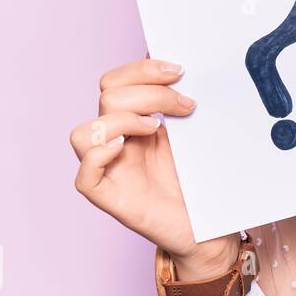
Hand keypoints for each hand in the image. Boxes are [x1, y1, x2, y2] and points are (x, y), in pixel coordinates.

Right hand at [69, 57, 237, 272]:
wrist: (211, 228)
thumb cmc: (202, 182)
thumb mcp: (195, 134)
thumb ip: (182, 104)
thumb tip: (185, 68)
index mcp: (134, 121)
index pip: (116, 81)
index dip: (142, 69)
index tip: (179, 71)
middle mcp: (117, 142)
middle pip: (106, 97)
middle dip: (149, 92)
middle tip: (186, 106)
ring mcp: (110, 171)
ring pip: (83, 133)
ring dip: (121, 121)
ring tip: (156, 129)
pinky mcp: (111, 199)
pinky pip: (84, 176)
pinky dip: (99, 155)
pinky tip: (125, 149)